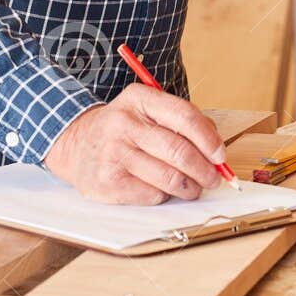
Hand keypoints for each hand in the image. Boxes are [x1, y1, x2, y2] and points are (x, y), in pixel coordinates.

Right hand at [43, 84, 227, 203]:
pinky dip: (165, 196)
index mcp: (139, 99)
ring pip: (170, 178)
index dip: (209, 139)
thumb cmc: (122, 130)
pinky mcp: (108, 182)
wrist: (76, 145)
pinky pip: (153, 195)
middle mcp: (124, 123)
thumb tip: (216, 150)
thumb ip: (182, 123)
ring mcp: (114, 153)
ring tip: (192, 188)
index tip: (220, 155)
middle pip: (180, 151)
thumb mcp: (147, 111)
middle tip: (212, 179)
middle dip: (205, 170)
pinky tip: (161, 189)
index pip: (184, 116)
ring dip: (190, 188)